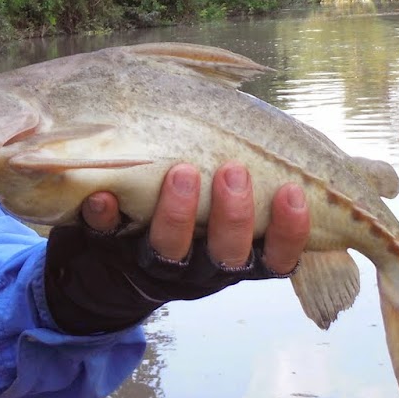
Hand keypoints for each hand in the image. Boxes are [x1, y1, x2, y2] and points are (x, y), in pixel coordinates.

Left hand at [42, 162, 310, 335]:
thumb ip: (254, 178)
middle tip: (234, 171)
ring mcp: (154, 263)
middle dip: (235, 216)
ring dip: (178, 213)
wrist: (113, 265)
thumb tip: (286, 128)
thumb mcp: (225, 209)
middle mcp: (200, 269)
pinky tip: (103, 195)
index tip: (294, 192)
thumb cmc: (190, 217)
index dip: (290, 233)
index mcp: (237, 257)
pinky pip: (105, 238)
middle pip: (226, 256)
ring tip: (183, 172)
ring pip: (170, 250)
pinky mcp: (109, 250)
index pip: (277, 259)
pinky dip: (103, 216)